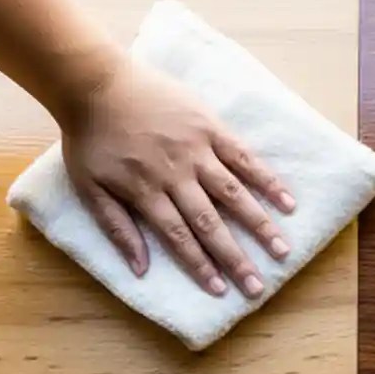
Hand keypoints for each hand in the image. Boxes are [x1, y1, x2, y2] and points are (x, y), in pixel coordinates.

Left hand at [59, 55, 294, 297]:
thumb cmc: (89, 137)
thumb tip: (140, 270)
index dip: (201, 265)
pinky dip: (265, 179)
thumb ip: (116, 229)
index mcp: (147, 192)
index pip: (180, 237)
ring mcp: (197, 149)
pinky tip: (286, 200)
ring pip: (233, 193)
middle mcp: (177, 175)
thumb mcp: (88, 188)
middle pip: (211, 222)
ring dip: (259, 223)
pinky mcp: (210, 126)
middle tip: (258, 286)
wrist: (95, 82)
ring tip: (281, 249)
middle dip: (236, 257)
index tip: (220, 291)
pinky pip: (243, 156)